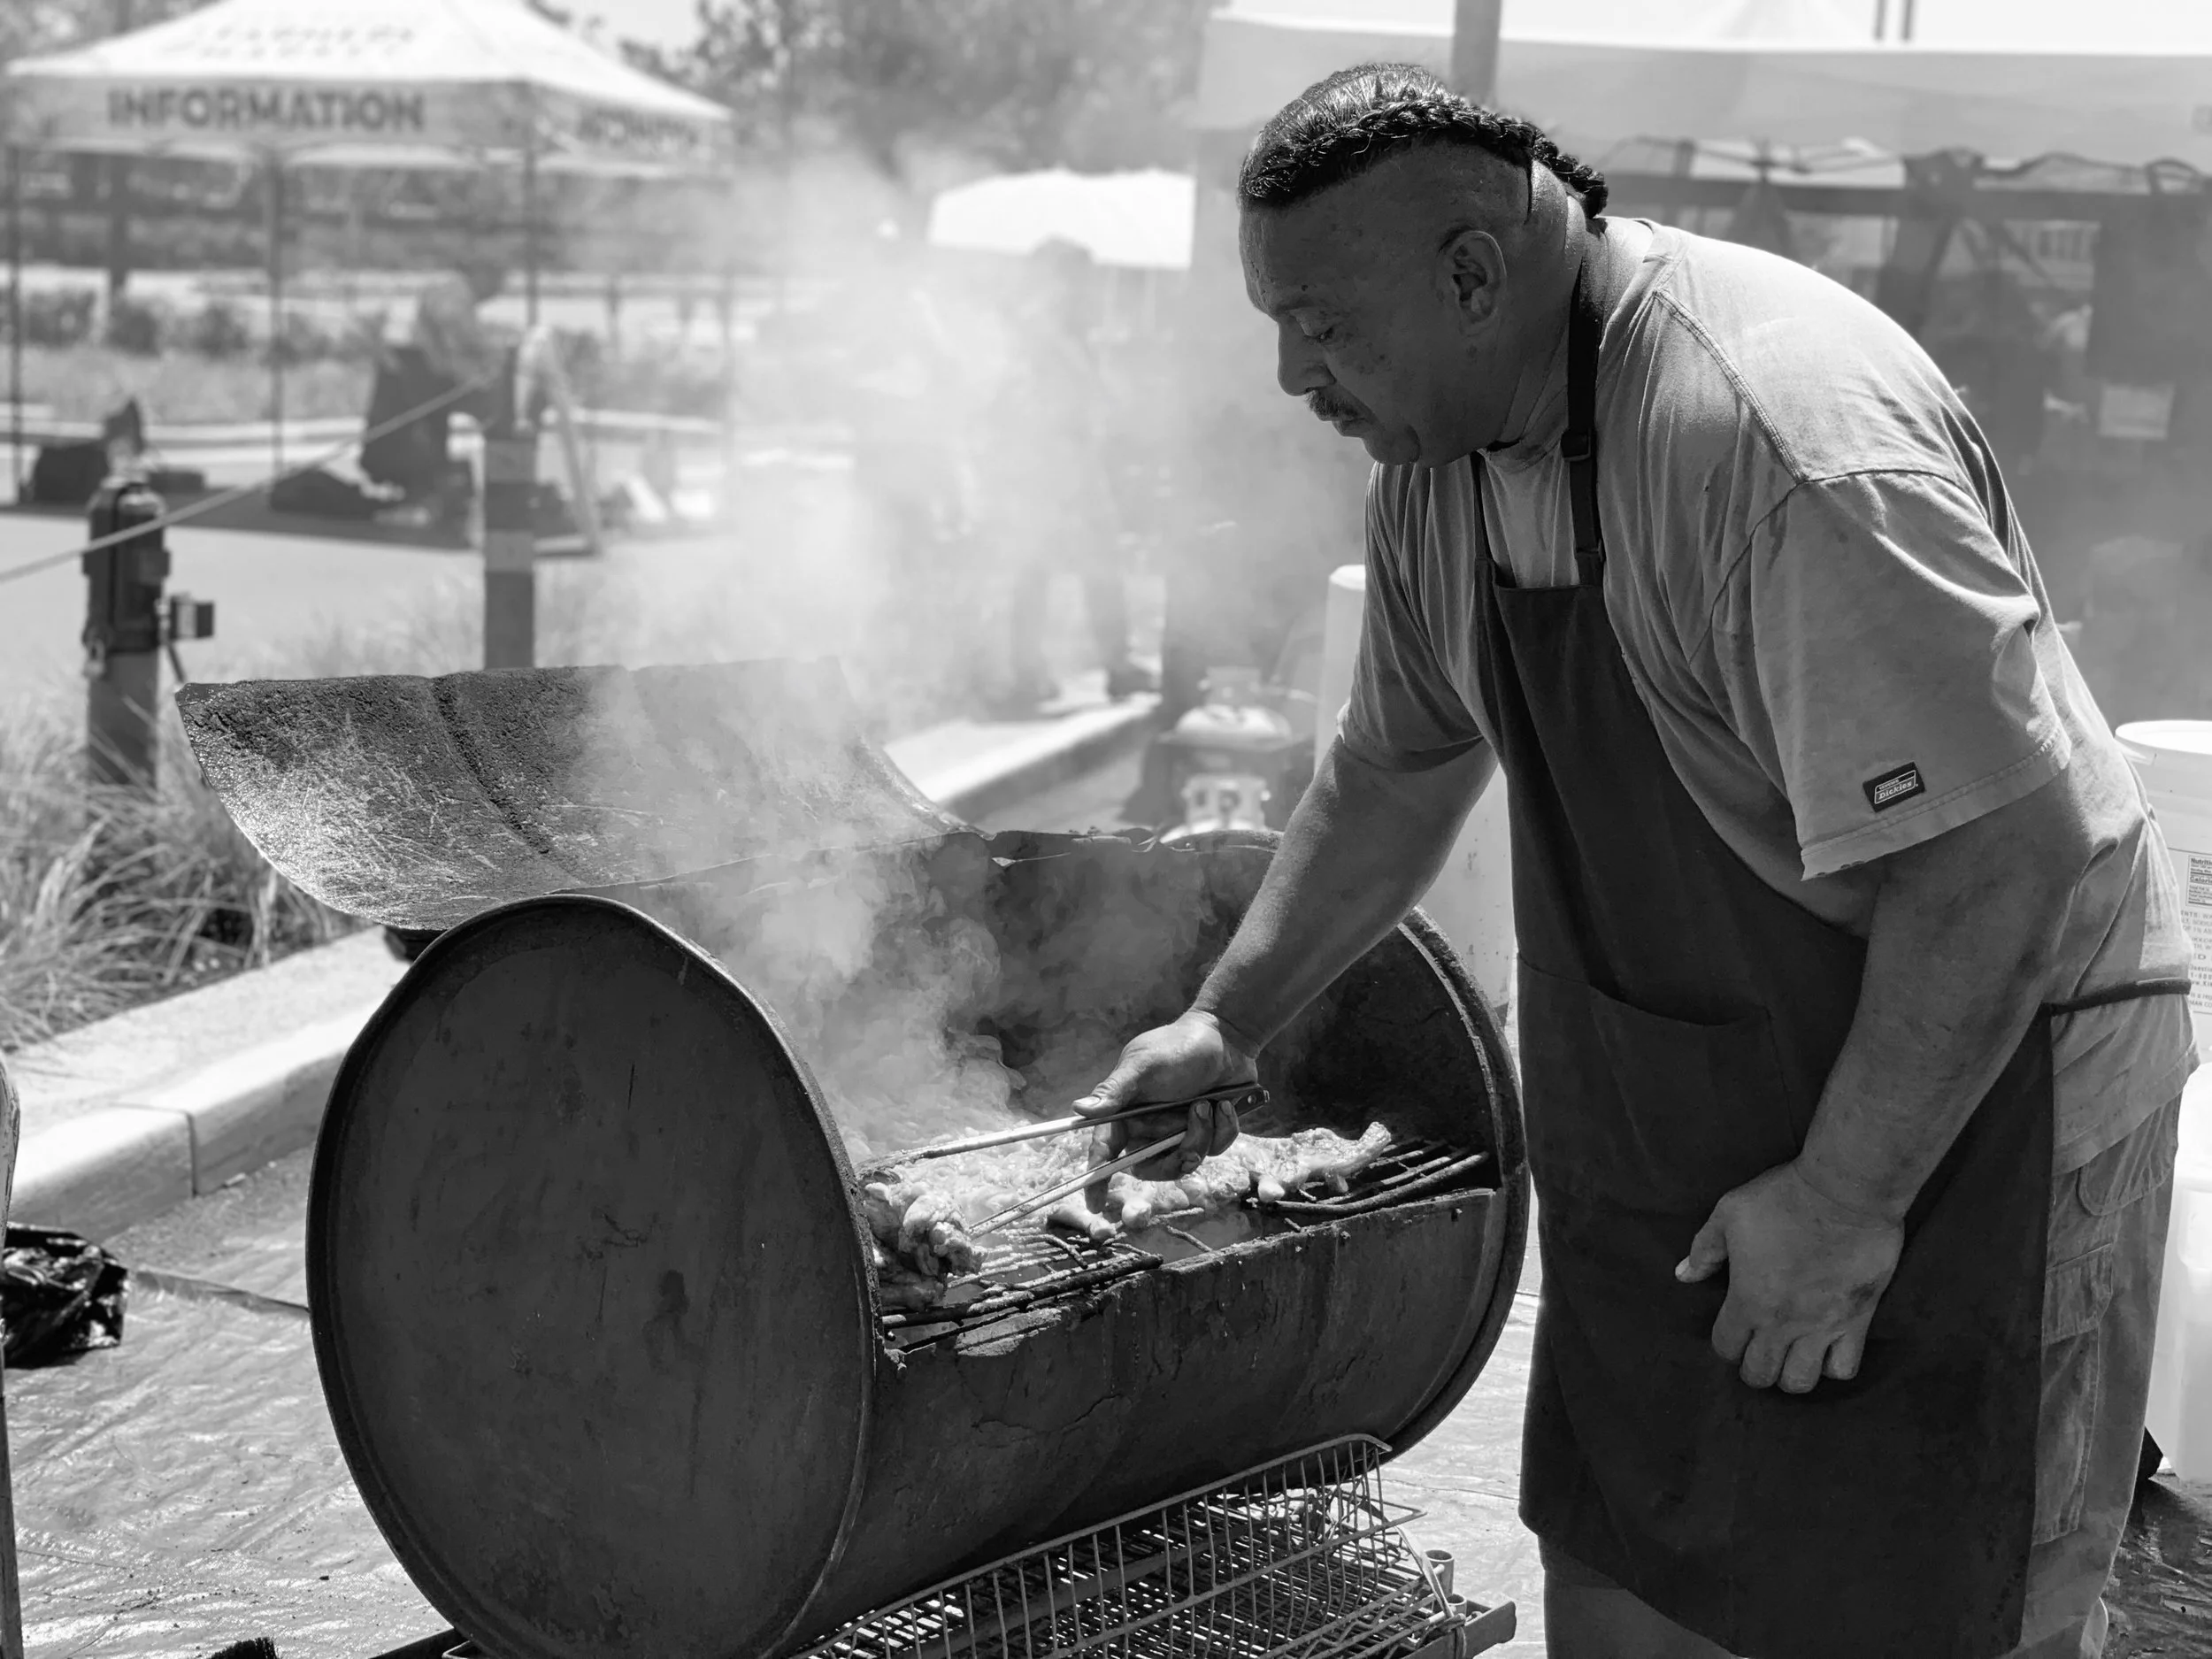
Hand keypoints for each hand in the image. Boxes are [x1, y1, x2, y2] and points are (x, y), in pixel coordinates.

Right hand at [1072, 1011, 1256, 1178]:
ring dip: (1201, 1136)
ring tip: (1208, 1104)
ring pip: (1186, 1161)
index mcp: (1126, 1114)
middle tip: (1190, 1136)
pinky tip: (1225, 1104)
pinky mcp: (1207, 1132)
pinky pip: (1215, 1150)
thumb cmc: (1179, 1046)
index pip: (1105, 1151)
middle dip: (1173, 1158)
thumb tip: (1077, 1109)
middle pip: (1150, 1167)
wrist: (1226, 1037)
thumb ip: (1115, 1090)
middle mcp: (1150, 1128)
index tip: (1095, 1205)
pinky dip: (1223, 1129)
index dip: (1097, 1179)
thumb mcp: (1144, 1065)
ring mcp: (1179, 1132)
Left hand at [1676, 1161, 1904, 1394]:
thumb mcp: (1729, 1213)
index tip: (1732, 1328)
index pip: (1726, 1348)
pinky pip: (1844, 1368)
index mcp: (1748, 1300)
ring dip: (1790, 1374)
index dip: (1725, 1343)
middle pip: (1760, 1375)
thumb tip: (1683, 1275)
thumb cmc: (1782, 1198)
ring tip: (1790, 1355)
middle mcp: (1782, 1323)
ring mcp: (1821, 1326)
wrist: (1844, 1192)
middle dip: (1754, 1367)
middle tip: (1759, 1347)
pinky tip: (1825, 1348)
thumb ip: (1704, 1250)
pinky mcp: (1857, 1321)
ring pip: (1800, 1381)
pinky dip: (1832, 1366)